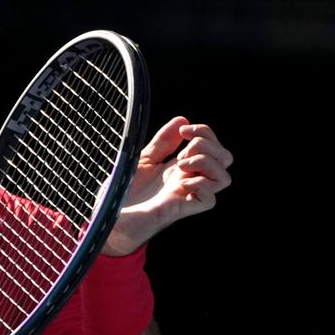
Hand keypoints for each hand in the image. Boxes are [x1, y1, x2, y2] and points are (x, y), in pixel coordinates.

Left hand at [103, 116, 232, 255]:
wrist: (108, 215)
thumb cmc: (125, 192)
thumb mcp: (143, 159)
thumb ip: (162, 142)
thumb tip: (182, 119)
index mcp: (182, 167)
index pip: (213, 146)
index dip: (204, 133)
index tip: (183, 130)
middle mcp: (188, 179)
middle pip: (225, 159)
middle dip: (209, 146)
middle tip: (182, 151)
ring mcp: (186, 194)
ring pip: (224, 178)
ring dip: (205, 163)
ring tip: (180, 165)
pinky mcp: (179, 210)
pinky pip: (209, 200)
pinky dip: (200, 185)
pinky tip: (180, 182)